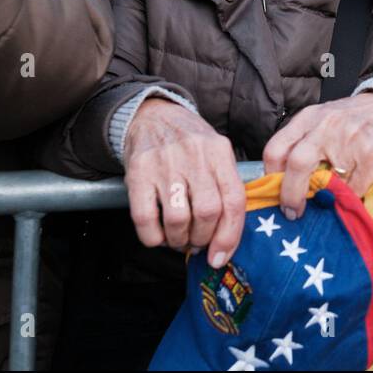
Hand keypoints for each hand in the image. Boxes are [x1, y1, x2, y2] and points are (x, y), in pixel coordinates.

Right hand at [123, 98, 246, 268]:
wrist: (152, 116)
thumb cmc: (190, 144)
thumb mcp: (217, 153)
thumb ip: (226, 187)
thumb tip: (228, 237)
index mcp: (220, 151)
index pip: (234, 200)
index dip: (230, 236)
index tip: (220, 257)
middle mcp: (195, 155)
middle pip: (208, 212)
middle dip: (203, 238)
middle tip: (197, 243)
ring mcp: (165, 163)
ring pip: (178, 219)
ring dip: (179, 240)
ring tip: (178, 239)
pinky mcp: (138, 172)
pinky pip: (144, 217)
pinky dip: (153, 237)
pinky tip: (158, 235)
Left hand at [263, 93, 372, 218]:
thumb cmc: (350, 120)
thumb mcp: (320, 122)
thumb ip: (301, 145)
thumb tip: (280, 184)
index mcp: (308, 118)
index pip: (276, 149)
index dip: (270, 177)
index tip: (274, 195)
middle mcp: (326, 125)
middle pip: (297, 164)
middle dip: (291, 194)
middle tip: (292, 211)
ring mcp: (349, 138)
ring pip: (327, 181)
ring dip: (325, 197)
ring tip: (327, 198)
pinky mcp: (370, 152)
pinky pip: (353, 187)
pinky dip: (349, 196)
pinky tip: (350, 191)